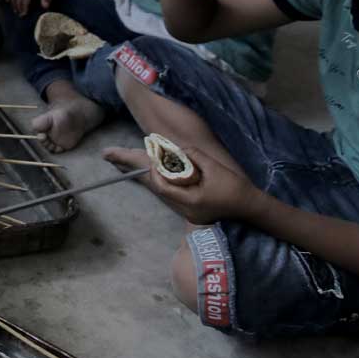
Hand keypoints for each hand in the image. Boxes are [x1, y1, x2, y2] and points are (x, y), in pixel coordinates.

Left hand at [103, 141, 262, 223]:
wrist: (250, 209)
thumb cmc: (235, 189)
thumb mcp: (215, 169)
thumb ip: (193, 157)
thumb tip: (175, 148)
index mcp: (188, 200)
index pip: (161, 183)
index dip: (154, 168)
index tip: (152, 153)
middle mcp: (182, 207)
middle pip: (152, 186)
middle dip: (131, 167)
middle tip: (108, 154)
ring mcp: (184, 209)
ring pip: (157, 189)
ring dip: (141, 172)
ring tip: (118, 159)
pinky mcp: (187, 206)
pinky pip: (166, 190)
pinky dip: (155, 178)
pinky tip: (147, 170)